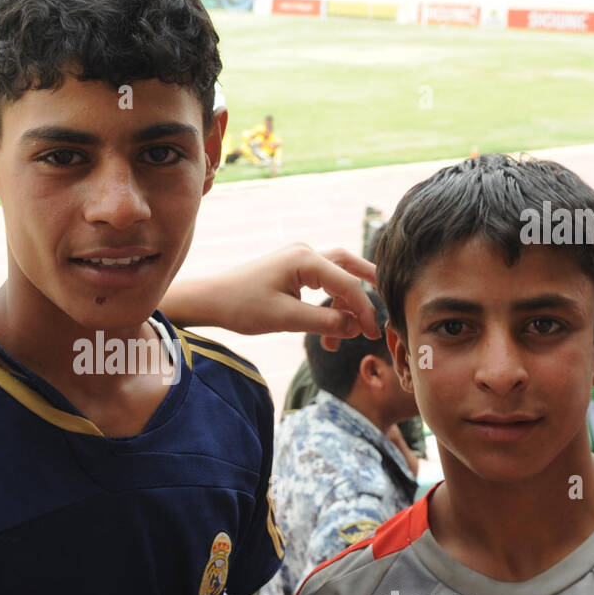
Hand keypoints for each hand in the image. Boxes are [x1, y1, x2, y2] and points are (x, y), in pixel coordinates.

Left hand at [162, 244, 379, 346]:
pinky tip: (325, 334)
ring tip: (337, 341)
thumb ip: (324, 322)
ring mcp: (299, 260)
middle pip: (350, 268)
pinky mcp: (293, 271)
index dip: (364, 310)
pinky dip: (327, 308)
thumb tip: (356, 327)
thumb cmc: (242, 306)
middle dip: (366, 293)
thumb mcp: (285, 319)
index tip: (373, 334)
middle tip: (382, 316)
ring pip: (336, 280)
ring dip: (342, 309)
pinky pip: (321, 286)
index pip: (348, 284)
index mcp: (305, 259)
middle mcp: (306, 253)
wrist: (211, 300)